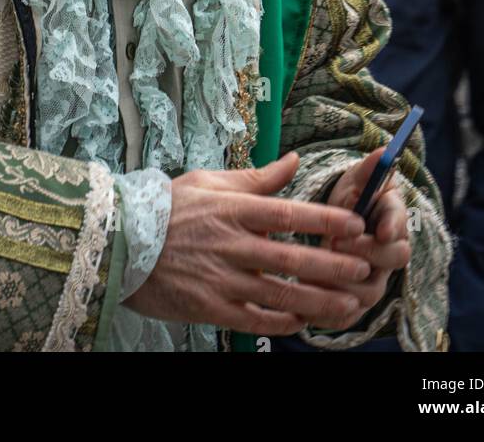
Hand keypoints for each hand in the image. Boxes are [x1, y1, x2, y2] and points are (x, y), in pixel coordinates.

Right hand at [123, 152, 373, 336]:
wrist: (120, 243)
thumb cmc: (167, 208)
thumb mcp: (210, 182)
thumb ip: (257, 178)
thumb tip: (294, 160)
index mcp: (232, 209)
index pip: (287, 212)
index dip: (324, 218)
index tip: (355, 223)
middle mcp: (231, 243)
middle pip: (291, 257)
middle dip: (332, 265)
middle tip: (364, 269)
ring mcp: (221, 278)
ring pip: (279, 292)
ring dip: (318, 300)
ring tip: (349, 303)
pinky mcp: (210, 307)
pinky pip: (254, 318)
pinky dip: (281, 322)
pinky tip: (304, 322)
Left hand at [319, 148, 411, 325]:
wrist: (335, 227)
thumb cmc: (349, 200)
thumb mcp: (355, 182)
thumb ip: (368, 169)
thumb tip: (383, 149)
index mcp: (394, 224)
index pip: (402, 230)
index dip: (393, 229)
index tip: (380, 228)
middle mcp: (389, 257)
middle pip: (391, 262)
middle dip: (363, 252)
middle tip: (334, 242)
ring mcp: (375, 282)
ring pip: (368, 292)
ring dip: (342, 282)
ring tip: (313, 270)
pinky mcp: (354, 303)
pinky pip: (347, 315)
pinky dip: (328, 311)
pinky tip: (306, 297)